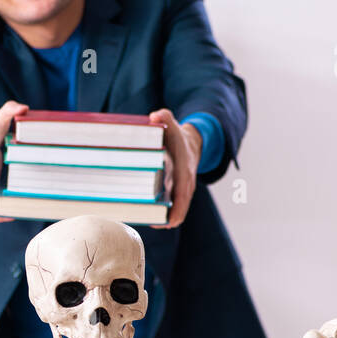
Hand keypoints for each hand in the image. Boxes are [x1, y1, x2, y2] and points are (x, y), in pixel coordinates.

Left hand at [147, 109, 200, 228]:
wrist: (191, 144)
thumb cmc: (177, 137)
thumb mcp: (172, 125)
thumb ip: (164, 117)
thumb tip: (155, 115)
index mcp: (184, 171)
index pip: (183, 194)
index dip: (178, 209)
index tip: (169, 221)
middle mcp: (185, 184)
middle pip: (179, 209)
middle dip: (166, 218)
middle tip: (149, 222)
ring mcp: (182, 190)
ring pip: (175, 211)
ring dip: (161, 218)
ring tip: (145, 220)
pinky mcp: (177, 193)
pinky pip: (172, 207)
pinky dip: (162, 214)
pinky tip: (148, 216)